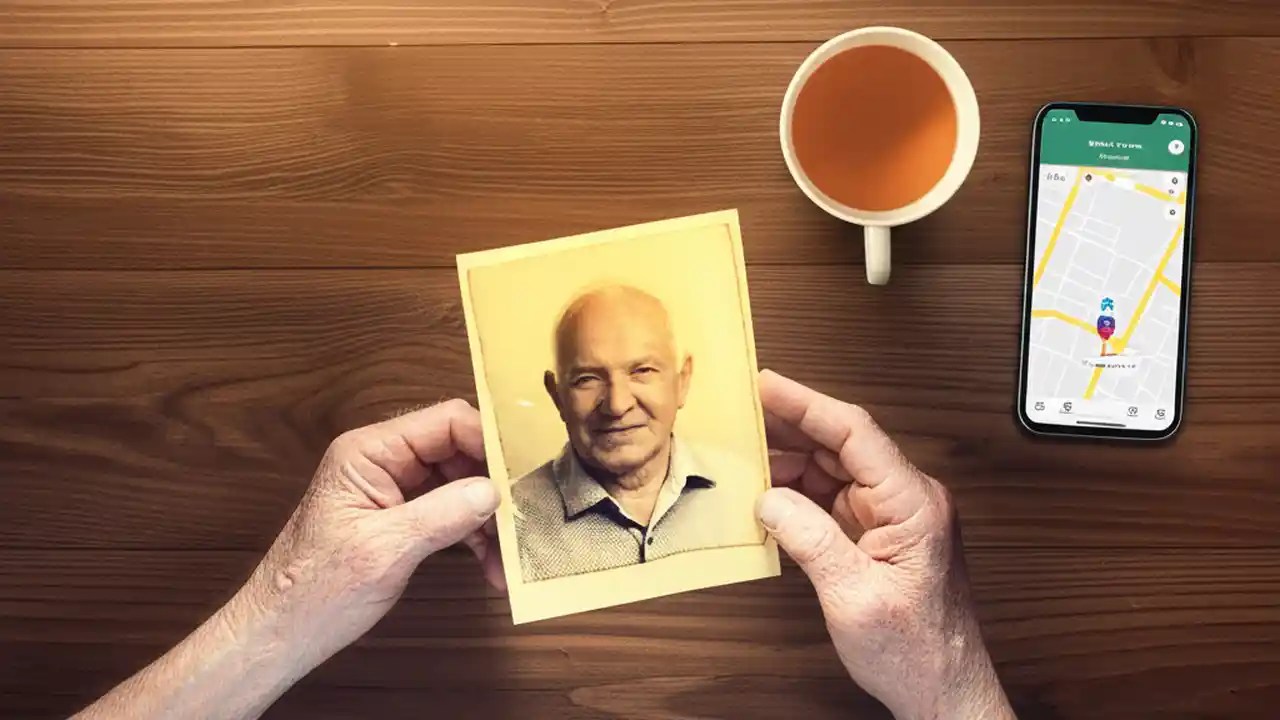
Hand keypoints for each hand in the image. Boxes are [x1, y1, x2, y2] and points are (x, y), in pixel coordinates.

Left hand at [240, 398, 504, 672]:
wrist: (280, 633)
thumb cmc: (315, 590)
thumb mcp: (384, 550)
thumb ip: (441, 514)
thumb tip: (493, 491)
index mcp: (369, 452)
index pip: (445, 422)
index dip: (488, 442)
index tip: (522, 475)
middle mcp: (383, 461)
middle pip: (459, 452)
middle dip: (494, 487)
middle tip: (525, 520)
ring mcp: (393, 489)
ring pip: (460, 486)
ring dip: (488, 521)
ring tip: (509, 558)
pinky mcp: (401, 518)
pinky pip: (449, 514)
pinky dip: (473, 538)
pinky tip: (492, 567)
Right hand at [756, 370, 1014, 719]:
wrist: (945, 692)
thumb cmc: (918, 653)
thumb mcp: (853, 597)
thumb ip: (811, 540)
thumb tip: (770, 499)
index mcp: (913, 504)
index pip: (855, 433)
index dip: (806, 404)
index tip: (766, 386)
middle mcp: (908, 500)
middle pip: (842, 444)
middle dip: (789, 426)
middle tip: (740, 414)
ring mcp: (895, 515)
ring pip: (835, 469)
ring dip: (790, 461)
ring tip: (744, 455)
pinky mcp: (882, 533)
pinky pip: (835, 497)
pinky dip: (799, 492)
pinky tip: (768, 493)